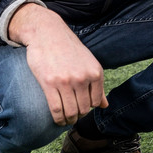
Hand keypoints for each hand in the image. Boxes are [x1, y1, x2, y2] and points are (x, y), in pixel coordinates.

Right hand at [8, 3, 106, 125]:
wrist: (47, 33)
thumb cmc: (68, 48)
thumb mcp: (89, 63)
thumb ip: (97, 85)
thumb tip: (105, 106)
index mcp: (95, 72)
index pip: (95, 102)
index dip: (88, 108)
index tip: (80, 108)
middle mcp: (83, 77)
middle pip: (83, 109)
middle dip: (78, 116)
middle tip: (72, 116)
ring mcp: (66, 81)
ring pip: (70, 112)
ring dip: (68, 120)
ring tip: (65, 120)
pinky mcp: (49, 83)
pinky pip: (56, 109)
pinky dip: (58, 119)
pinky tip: (57, 119)